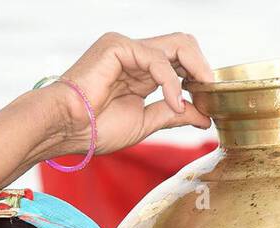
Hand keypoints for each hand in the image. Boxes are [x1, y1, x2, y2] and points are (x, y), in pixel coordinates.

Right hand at [47, 32, 213, 157]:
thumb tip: (203, 117)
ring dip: (195, 70)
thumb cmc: (95, 129)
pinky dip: (170, 82)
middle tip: (212, 91)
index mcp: (140, 72)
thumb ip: (172, 115)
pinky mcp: (118, 46)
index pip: (179, 61)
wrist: (67, 128)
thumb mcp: (145, 123)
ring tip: (201, 95)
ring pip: (176, 45)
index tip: (211, 100)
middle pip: (183, 45)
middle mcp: (135, 55)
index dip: (199, 77)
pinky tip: (173, 101)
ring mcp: (127, 47)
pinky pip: (157, 59)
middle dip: (203, 67)